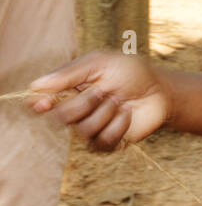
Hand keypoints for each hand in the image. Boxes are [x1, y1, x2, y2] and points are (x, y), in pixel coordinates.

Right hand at [29, 51, 172, 151]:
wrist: (159, 90)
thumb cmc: (130, 71)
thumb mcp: (100, 62)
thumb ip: (70, 73)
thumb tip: (37, 85)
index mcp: (69, 89)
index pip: (41, 101)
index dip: (38, 103)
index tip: (43, 102)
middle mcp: (76, 111)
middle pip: (61, 117)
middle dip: (84, 103)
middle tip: (103, 91)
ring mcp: (91, 128)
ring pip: (83, 130)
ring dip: (105, 112)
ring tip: (119, 101)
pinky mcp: (107, 143)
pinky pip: (102, 142)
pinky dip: (118, 125)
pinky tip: (127, 114)